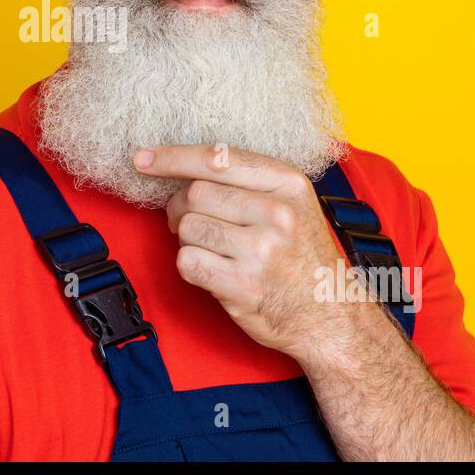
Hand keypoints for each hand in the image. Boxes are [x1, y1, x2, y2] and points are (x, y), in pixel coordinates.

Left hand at [134, 143, 350, 358]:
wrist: (331, 316)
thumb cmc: (303, 257)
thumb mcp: (293, 204)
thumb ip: (246, 182)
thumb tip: (180, 171)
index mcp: (288, 183)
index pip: (217, 158)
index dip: (172, 158)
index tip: (143, 159)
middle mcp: (277, 213)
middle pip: (195, 193)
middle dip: (180, 207)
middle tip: (191, 222)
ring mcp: (261, 250)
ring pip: (188, 227)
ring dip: (188, 239)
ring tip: (212, 249)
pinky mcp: (244, 285)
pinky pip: (188, 261)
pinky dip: (190, 265)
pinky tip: (213, 270)